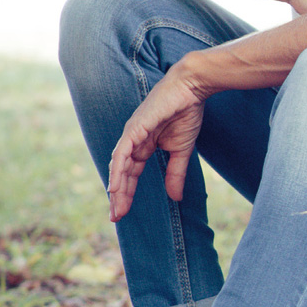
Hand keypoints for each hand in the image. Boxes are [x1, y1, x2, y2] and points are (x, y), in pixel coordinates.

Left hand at [107, 64, 210, 221]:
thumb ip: (176, 173)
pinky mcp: (135, 128)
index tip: (123, 213)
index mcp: (143, 145)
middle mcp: (133, 141)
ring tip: (115, 206)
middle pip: (122, 173)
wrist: (191, 88)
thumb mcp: (181, 150)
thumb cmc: (186, 113)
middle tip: (116, 218)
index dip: (127, 193)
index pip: (131, 173)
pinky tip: (115, 186)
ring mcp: (132, 134)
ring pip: (119, 165)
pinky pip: (123, 153)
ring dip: (116, 187)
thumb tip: (176, 198)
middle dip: (119, 196)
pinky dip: (118, 170)